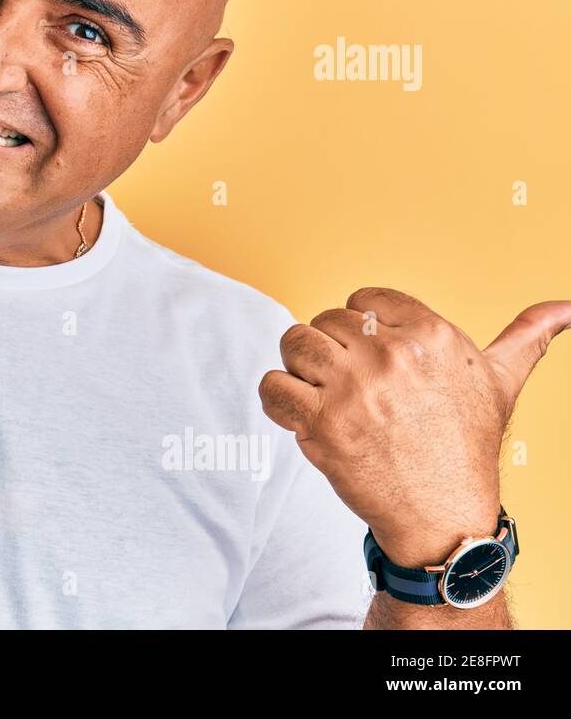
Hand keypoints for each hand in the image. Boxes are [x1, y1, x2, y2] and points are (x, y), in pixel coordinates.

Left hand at [260, 287, 569, 566]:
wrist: (443, 514)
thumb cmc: (466, 446)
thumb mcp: (502, 382)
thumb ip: (526, 336)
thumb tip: (565, 307)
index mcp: (430, 334)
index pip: (363, 298)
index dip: (361, 327)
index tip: (374, 359)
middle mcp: (391, 355)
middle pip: (325, 321)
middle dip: (331, 351)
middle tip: (351, 387)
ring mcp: (353, 388)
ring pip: (295, 344)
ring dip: (300, 369)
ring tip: (322, 394)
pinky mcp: (321, 422)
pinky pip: (272, 385)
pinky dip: (278, 398)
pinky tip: (301, 413)